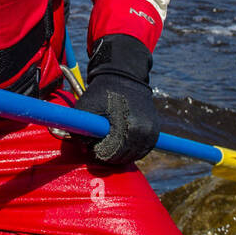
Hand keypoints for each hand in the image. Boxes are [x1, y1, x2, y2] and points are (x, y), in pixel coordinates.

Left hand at [73, 35, 159, 165]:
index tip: (92, 144)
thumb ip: (80, 129)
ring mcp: (152, 133)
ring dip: (118, 153)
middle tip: (98, 142)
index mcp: (129, 127)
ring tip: (109, 139)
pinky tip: (120, 140)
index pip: (111, 154)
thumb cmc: (102, 92)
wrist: (125, 76)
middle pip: (121, 158)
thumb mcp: (85, 107)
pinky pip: (141, 151)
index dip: (98, 151)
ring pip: (131, 156)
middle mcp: (145, 132)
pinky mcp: (155, 132)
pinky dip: (129, 150)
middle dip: (107, 154)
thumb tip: (84, 148)